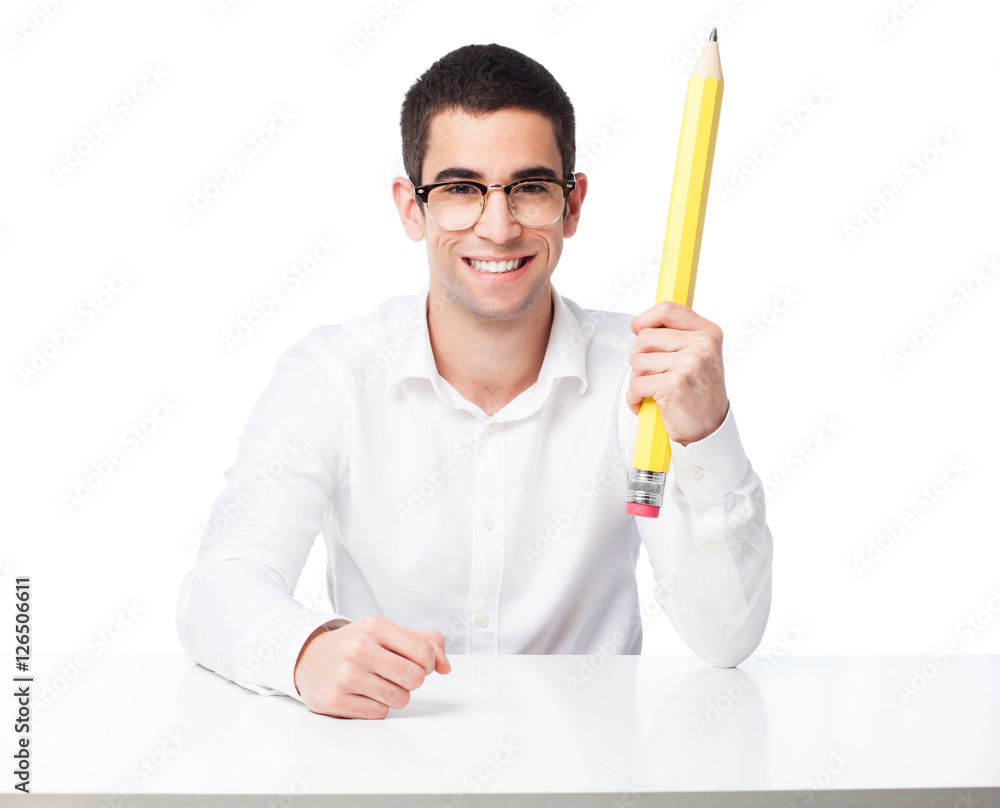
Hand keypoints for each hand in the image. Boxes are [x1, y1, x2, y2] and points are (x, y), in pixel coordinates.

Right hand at [293, 615, 449, 718]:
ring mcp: (346, 676)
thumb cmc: (354, 645)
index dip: (429, 663)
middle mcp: (359, 649)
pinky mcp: (336, 701)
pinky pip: (379, 713)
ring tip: (380, 684)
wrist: (307, 657)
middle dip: (413, 681)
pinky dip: (377, 707)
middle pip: (414, 678)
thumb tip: (445, 666)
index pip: (423, 652)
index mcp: (375, 627)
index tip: (420, 664)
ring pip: (398, 698)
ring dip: (396, 695)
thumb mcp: (386, 632)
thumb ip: (423, 642)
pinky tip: (364, 694)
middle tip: (399, 675)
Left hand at [626, 300, 728, 445]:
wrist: (709, 431)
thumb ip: (677, 336)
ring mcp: (689, 364)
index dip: (645, 319)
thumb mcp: (699, 357)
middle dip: (638, 358)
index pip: (667, 309)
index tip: (637, 328)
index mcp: (708, 333)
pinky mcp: (674, 385)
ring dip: (637, 379)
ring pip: (638, 361)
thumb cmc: (699, 395)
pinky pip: (636, 384)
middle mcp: (702, 345)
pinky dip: (634, 398)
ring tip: (652, 391)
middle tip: (650, 375)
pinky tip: (645, 404)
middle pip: (644, 337)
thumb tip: (640, 325)